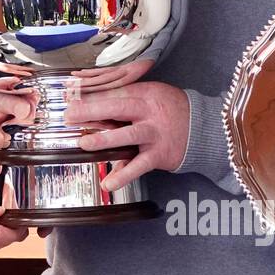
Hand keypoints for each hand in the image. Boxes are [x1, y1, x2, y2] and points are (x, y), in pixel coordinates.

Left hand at [65, 81, 189, 192]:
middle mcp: (149, 111)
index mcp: (144, 93)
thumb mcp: (150, 96)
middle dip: (90, 110)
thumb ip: (124, 100)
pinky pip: (139, 166)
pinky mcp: (160, 154)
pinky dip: (124, 175)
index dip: (91, 95)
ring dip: (104, 139)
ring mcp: (155, 133)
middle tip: (69, 115)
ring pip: (127, 135)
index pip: (114, 92)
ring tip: (84, 143)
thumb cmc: (172, 110)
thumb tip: (90, 106)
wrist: (205, 129)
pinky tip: (108, 182)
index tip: (70, 98)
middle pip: (117, 107)